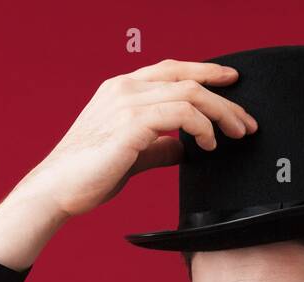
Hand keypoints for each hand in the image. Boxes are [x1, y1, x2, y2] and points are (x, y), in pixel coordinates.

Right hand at [18, 58, 258, 219]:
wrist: (57, 190)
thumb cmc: (88, 174)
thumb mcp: (133, 154)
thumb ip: (159, 146)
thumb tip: (184, 148)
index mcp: (122, 89)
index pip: (173, 69)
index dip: (206, 71)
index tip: (232, 82)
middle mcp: (124, 88)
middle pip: (188, 78)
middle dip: (225, 99)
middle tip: (247, 122)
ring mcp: (126, 102)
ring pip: (189, 93)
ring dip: (220, 113)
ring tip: (234, 135)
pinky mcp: (130, 124)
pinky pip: (180, 114)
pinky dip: (202, 127)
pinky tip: (209, 144)